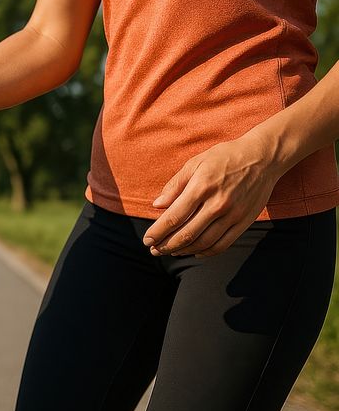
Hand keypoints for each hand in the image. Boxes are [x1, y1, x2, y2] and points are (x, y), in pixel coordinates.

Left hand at [142, 134, 284, 257]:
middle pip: (187, 234)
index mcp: (202, 187)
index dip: (158, 232)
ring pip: (204, 243)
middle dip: (166, 245)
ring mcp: (233, 215)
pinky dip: (206, 252)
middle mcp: (218, 204)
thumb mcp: (195, 163)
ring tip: (170, 252)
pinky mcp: (245, 221)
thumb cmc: (224, 157)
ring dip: (184, 251)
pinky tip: (194, 252)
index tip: (147, 240)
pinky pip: (223, 244)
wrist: (263, 157)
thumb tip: (156, 205)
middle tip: (154, 250)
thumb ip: (175, 185)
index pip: (174, 217)